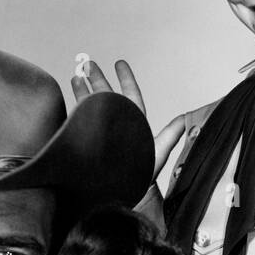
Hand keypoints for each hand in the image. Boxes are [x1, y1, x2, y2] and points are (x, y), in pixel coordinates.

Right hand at [70, 57, 184, 181]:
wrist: (119, 191)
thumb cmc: (141, 176)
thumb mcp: (158, 153)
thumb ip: (170, 135)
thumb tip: (184, 119)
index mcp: (134, 123)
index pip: (130, 95)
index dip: (125, 79)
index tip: (119, 64)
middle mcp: (117, 125)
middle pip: (107, 96)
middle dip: (98, 79)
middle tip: (89, 63)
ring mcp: (101, 132)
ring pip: (92, 105)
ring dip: (83, 89)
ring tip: (76, 75)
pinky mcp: (87, 140)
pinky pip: (81, 118)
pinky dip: (76, 106)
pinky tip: (70, 97)